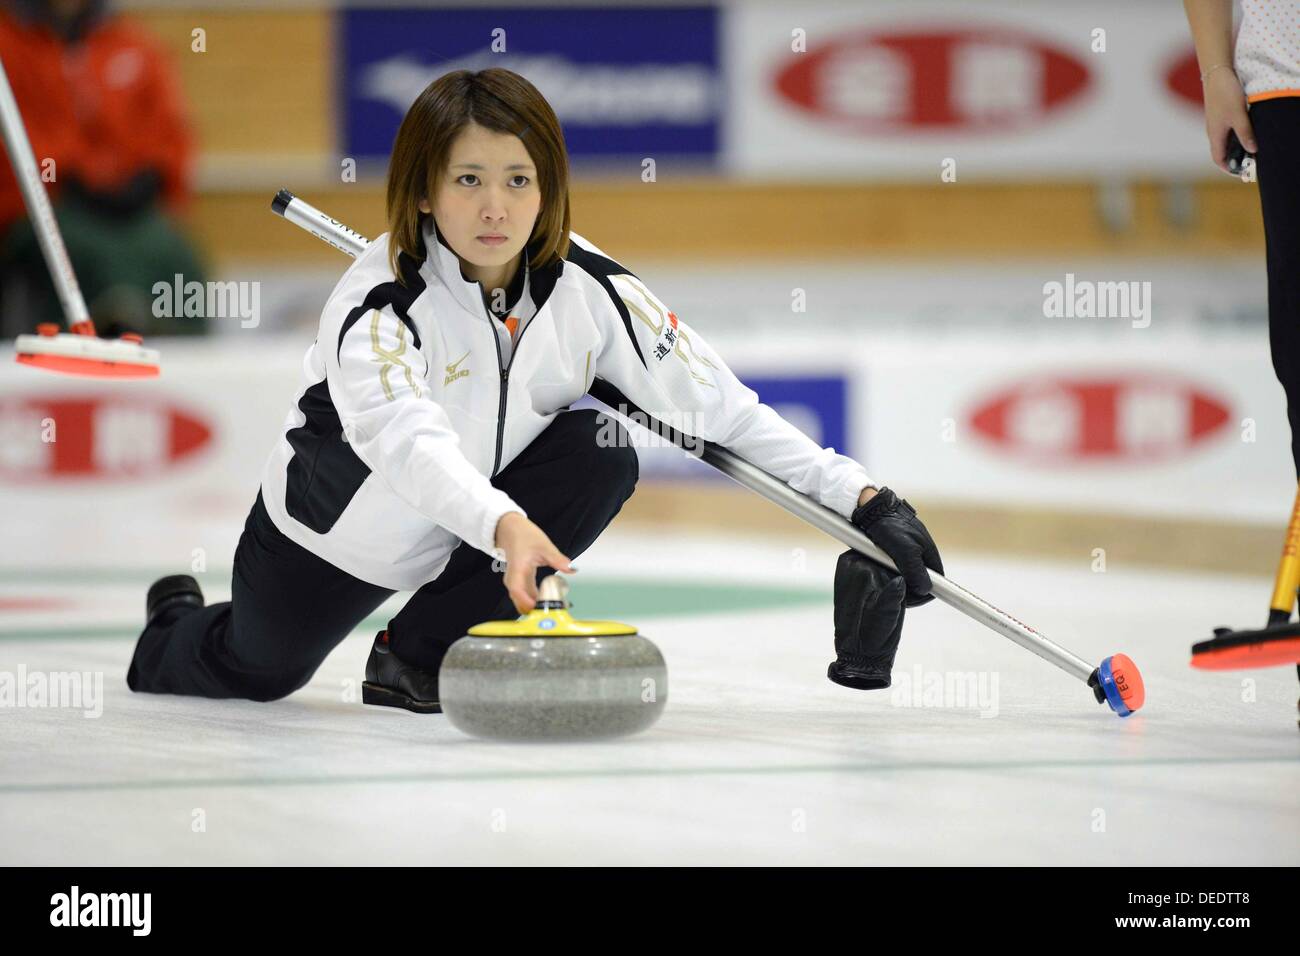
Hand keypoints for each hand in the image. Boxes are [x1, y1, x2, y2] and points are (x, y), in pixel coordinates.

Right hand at [493, 512, 575, 613]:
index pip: (517, 590)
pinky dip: (535, 600)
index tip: (538, 607)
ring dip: (535, 606)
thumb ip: (557, 559)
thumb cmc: (523, 536)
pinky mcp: (519, 582)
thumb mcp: (543, 545)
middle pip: (519, 600)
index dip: (526, 601)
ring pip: (522, 600)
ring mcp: (515, 581)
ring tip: (553, 608)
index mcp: (517, 569)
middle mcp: (513, 578)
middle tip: (552, 613)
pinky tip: (548, 601)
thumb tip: (571, 568)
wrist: (509, 529)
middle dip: (533, 609)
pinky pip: (525, 595)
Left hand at [849, 487, 943, 606]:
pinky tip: (880, 572)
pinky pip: (896, 565)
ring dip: (899, 580)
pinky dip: (890, 570)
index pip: (936, 579)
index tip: (913, 600)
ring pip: (907, 573)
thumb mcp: (904, 550)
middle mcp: (921, 550)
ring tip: (886, 583)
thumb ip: (916, 570)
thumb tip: (925, 590)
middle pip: (921, 578)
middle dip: (911, 588)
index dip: (926, 592)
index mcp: (929, 551)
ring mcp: (908, 548)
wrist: (870, 507)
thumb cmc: (889, 525)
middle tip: (896, 592)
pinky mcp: (895, 546)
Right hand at [1201, 67, 1256, 174]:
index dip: (1229, 168)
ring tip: (1252, 148)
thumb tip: (1253, 150)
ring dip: (1236, 148)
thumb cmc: (1225, 94)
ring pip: (1225, 141)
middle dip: (1235, 159)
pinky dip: (1236, 137)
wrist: (1217, 73)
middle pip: (1222, 152)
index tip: (1242, 173)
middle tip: (1251, 162)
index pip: (1219, 159)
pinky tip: (1247, 132)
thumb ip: (1245, 133)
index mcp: (1215, 135)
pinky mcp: (1220, 115)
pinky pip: (1227, 132)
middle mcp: (1213, 131)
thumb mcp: (1239, 114)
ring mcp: (1216, 123)